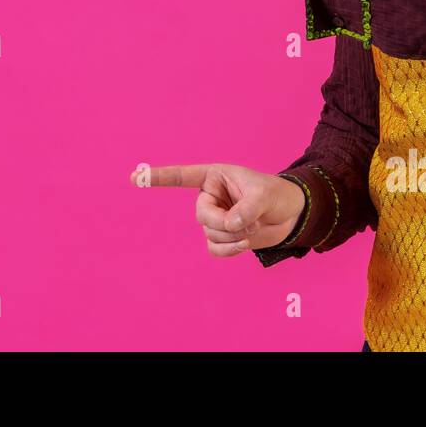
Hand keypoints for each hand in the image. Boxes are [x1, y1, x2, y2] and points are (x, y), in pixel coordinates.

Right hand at [130, 163, 306, 255]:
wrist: (290, 215)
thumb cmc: (276, 194)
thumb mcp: (264, 197)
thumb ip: (246, 210)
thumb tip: (230, 225)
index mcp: (214, 176)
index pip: (182, 176)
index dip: (158, 177)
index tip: (134, 177)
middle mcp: (210, 196)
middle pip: (202, 215)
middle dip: (225, 224)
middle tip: (248, 222)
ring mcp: (214, 217)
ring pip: (210, 233)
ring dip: (233, 237)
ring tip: (253, 228)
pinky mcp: (221, 236)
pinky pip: (214, 248)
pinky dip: (229, 250)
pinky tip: (244, 245)